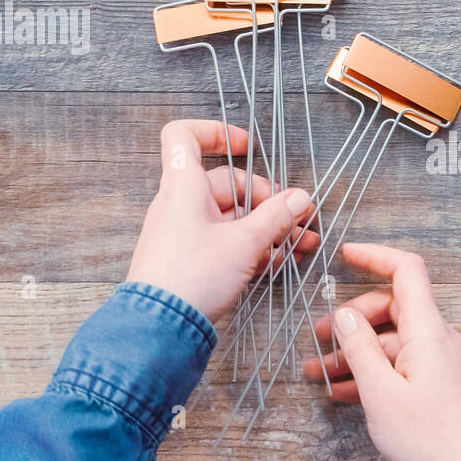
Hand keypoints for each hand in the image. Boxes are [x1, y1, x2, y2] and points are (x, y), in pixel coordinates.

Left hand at [127, 119, 318, 322]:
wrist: (160, 328)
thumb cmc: (190, 278)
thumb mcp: (244, 243)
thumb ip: (275, 217)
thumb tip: (299, 198)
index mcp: (183, 187)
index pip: (184, 137)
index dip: (216, 132)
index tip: (247, 145)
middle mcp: (181, 205)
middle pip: (225, 183)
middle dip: (266, 198)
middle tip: (295, 217)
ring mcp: (186, 233)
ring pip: (231, 217)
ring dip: (267, 226)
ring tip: (300, 243)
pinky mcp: (192, 260)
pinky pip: (226, 242)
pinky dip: (253, 246)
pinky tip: (280, 260)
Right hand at [303, 243, 460, 460]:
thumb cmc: (428, 438)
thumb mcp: (380, 393)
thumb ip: (359, 349)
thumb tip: (344, 315)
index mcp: (429, 331)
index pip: (406, 271)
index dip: (375, 256)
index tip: (345, 254)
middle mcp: (439, 338)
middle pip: (392, 308)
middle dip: (352, 319)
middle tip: (319, 337)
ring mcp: (441, 361)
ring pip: (392, 341)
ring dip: (356, 352)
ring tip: (318, 372)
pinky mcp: (440, 382)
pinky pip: (402, 364)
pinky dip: (374, 371)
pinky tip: (344, 390)